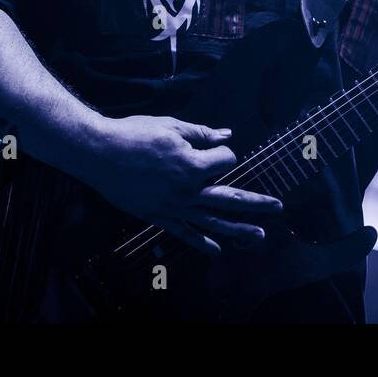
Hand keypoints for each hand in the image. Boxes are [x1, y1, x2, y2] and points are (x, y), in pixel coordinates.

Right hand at [84, 115, 281, 255]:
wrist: (99, 152)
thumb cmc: (135, 134)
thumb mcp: (171, 126)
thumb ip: (202, 134)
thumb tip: (227, 135)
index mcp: (191, 164)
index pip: (225, 161)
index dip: (223, 153)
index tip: (212, 147)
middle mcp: (186, 189)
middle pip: (230, 197)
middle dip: (256, 202)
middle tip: (278, 207)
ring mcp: (173, 206)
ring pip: (212, 220)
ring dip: (238, 228)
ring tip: (260, 235)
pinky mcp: (158, 215)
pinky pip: (185, 232)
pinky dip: (202, 242)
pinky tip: (218, 250)